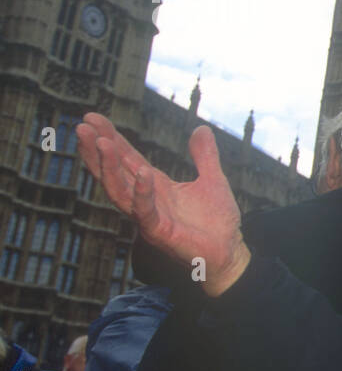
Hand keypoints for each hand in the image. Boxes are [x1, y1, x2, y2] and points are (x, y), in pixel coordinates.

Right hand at [75, 113, 250, 296]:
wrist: (230, 253)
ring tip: (101, 142)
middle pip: (114, 171)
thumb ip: (204, 155)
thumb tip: (201, 128)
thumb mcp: (213, 179)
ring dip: (109, 167)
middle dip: (96, 149)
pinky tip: (142, 172)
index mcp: (155, 185)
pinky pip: (145, 212)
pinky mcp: (159, 233)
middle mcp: (145, 200)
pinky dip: (142, 192)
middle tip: (82, 125)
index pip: (127, 158)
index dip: (111, 138)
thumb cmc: (218, 221)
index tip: (92, 117)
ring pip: (119, 191)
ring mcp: (148, 217)